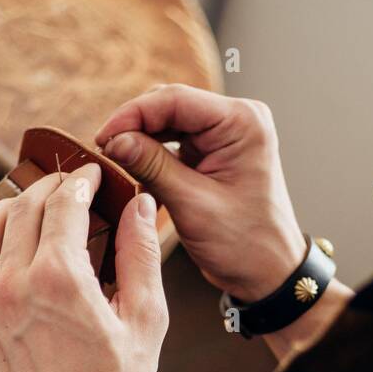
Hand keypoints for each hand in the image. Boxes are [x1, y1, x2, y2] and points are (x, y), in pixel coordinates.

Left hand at [0, 165, 167, 371]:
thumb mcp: (146, 319)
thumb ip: (142, 254)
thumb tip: (140, 203)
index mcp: (60, 279)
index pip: (64, 204)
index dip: (81, 182)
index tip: (92, 176)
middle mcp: (13, 286)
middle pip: (22, 209)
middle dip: (48, 188)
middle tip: (66, 186)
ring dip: (6, 211)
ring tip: (28, 210)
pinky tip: (0, 257)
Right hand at [95, 85, 306, 301]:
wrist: (269, 273)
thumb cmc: (245, 244)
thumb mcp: (192, 204)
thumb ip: (152, 167)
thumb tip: (114, 140)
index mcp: (242, 123)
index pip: (175, 99)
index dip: (132, 114)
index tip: (103, 137)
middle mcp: (237, 120)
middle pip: (170, 105)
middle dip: (134, 126)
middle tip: (104, 151)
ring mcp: (227, 135)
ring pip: (169, 122)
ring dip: (141, 139)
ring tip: (115, 161)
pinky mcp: (216, 152)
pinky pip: (175, 141)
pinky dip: (153, 153)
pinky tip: (134, 169)